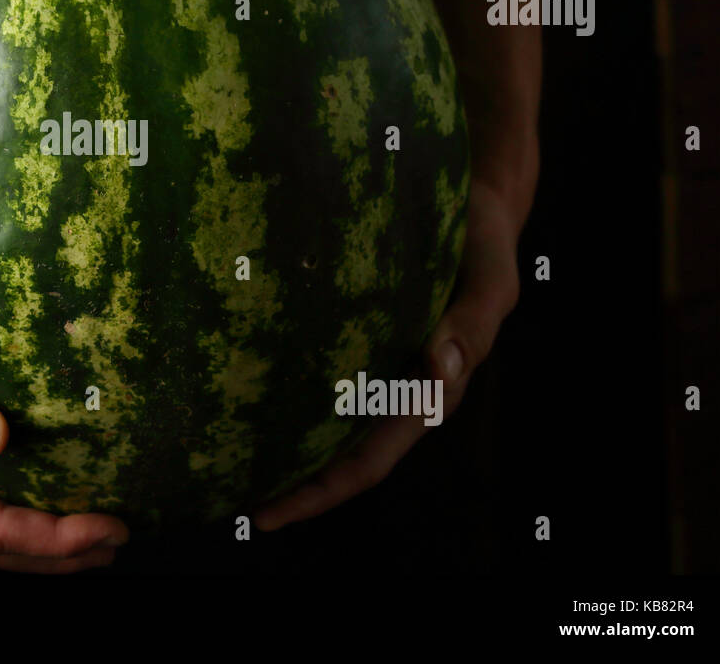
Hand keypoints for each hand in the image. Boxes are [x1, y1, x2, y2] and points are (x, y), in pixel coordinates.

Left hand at [254, 179, 524, 530]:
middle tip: (234, 504)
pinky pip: (320, 371)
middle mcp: (398, 388)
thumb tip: (440, 369)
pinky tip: (247, 390)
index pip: (368, 460)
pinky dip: (289, 391)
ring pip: (327, 420)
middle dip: (293, 485)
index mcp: (430, 393)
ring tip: (230, 459)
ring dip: (288, 446)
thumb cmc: (483, 244)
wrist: (476, 204)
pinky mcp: (360, 332)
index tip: (265, 514)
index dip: (319, 492)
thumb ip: (471, 326)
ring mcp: (377, 363)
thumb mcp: (489, 282)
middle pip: (339, 453)